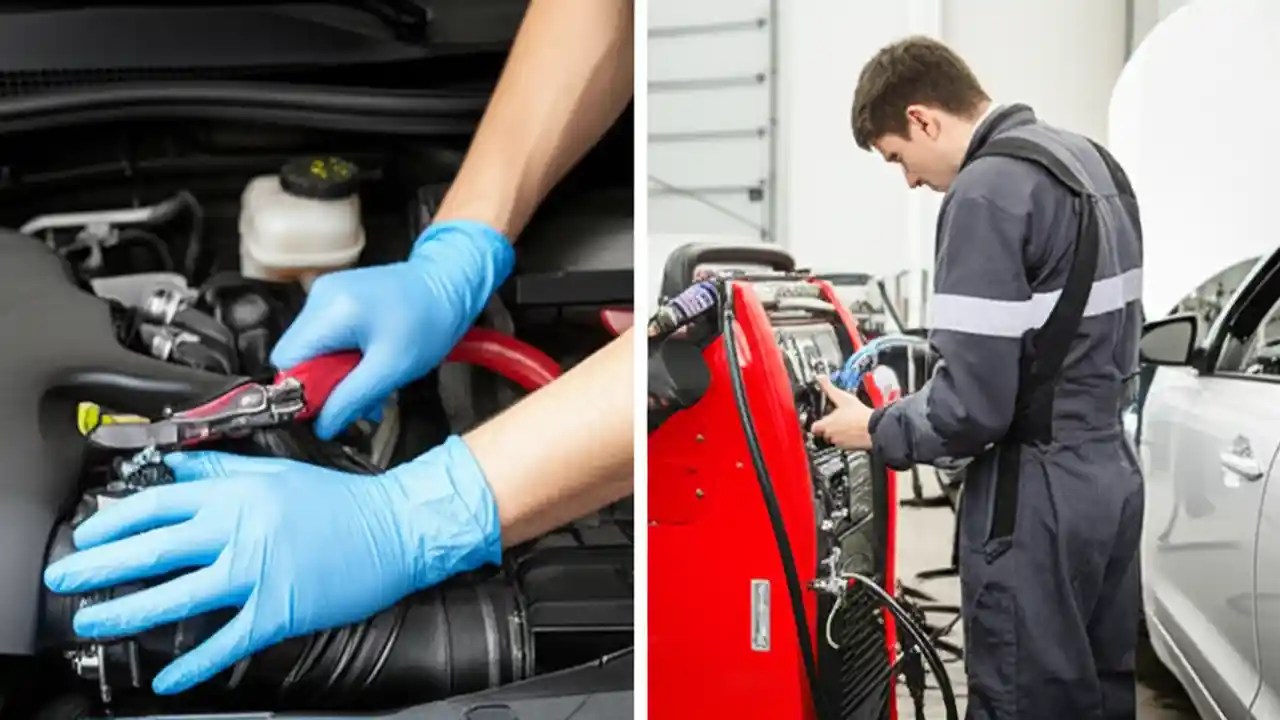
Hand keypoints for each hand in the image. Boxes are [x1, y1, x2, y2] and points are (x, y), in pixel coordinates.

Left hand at [42, 436, 499, 694]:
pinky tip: (168, 676)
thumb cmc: (343, 501)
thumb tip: (180, 465)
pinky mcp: (279, 609)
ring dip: (129, 613)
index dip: (116, 521)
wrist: (396, 527)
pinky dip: (194, 662)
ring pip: (178, 596)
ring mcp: (258, 571)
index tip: (90, 535)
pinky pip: (226, 640)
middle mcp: (241, 530)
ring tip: (96, 622)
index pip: (160, 503)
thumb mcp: (278, 470)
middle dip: (100, 567)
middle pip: (154, 549)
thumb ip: (225, 467)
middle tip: (67, 580)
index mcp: (239, 492)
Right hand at [271, 220, 514, 439]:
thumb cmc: (430, 320)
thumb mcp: (392, 368)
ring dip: (337, 372)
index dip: (303, 390)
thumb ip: (352, 397)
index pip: (286, 361)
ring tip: (371, 376)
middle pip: (297, 356)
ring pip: (312, 349)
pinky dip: (344, 356)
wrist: (451, 283)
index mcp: (330, 309)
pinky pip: (326, 337)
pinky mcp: (338, 297)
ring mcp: (328, 293)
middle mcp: (321, 296)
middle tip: (359, 394)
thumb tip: (322, 426)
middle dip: (325, 383)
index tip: (330, 406)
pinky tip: (369, 361)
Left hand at [811, 375, 874, 449]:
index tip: (821, 420)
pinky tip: (854, 431)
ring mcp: (841, 443)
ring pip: (835, 439)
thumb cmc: (859, 414)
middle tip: (837, 420)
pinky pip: (845, 444)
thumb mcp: (842, 397)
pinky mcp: (850, 448)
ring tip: (847, 425)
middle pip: (824, 434)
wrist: (874, 428)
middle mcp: (831, 436)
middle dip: (829, 428)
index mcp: (826, 425)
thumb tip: (820, 378)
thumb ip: (829, 388)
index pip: (814, 428)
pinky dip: (848, 439)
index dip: (817, 423)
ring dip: (839, 434)